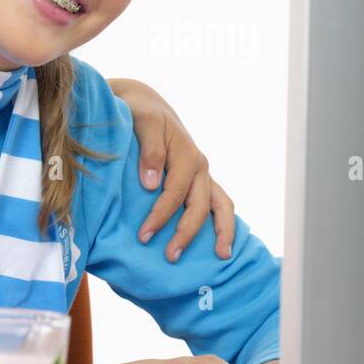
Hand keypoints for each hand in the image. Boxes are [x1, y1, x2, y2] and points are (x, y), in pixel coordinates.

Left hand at [111, 77, 235, 261]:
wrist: (147, 106)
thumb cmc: (140, 115)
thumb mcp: (142, 122)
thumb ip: (149, 150)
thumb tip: (152, 184)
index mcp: (186, 154)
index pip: (176, 191)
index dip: (161, 214)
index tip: (144, 235)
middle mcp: (200, 167)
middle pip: (200, 205)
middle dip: (186, 232)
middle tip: (170, 256)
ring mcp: (203, 176)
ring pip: (221, 206)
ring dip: (221, 232)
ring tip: (220, 257)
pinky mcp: (201, 182)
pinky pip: (218, 204)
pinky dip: (223, 224)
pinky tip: (219, 245)